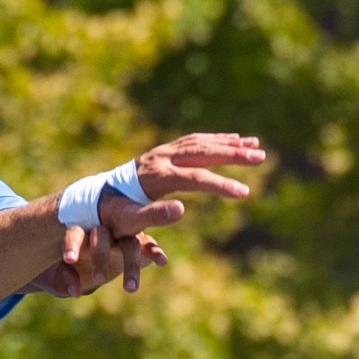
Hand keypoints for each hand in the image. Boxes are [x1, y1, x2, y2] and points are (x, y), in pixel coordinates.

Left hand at [34, 226, 167, 296]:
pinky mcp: (138, 244)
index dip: (71, 245)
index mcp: (78, 230)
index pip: (74, 233)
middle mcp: (101, 229)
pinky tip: (162, 261)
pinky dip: (154, 252)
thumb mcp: (56, 275)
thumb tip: (75, 291)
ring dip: (130, 265)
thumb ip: (64, 280)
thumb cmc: (63, 266)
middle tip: (97, 278)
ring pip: (128, 244)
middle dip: (100, 254)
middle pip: (103, 235)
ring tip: (130, 289)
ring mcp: (121, 236)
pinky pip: (148, 246)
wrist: (79, 258)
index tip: (69, 260)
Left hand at [99, 133, 265, 238]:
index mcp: (155, 177)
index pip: (194, 178)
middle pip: (202, 152)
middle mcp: (160, 158)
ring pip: (200, 142)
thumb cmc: (115, 212)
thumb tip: (182, 211)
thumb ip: (154, 215)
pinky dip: (216, 139)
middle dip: (232, 155)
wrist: (97, 195)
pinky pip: (195, 140)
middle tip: (261, 157)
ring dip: (229, 143)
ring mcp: (162, 152)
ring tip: (255, 146)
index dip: (219, 184)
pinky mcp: (163, 151)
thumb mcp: (129, 219)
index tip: (244, 193)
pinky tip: (234, 139)